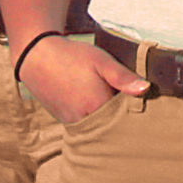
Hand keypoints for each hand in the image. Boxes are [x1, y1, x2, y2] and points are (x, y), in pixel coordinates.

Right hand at [17, 35, 148, 125]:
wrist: (37, 56)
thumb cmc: (71, 56)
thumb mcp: (101, 61)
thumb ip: (123, 77)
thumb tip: (146, 89)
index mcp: (96, 107)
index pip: (124, 117)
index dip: (133, 110)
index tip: (140, 100)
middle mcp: (83, 120)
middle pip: (111, 126)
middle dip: (120, 117)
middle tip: (125, 100)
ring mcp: (71, 122)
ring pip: (97, 126)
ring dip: (105, 118)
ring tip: (108, 99)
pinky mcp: (63, 120)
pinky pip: (84, 124)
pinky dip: (92, 117)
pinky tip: (93, 101)